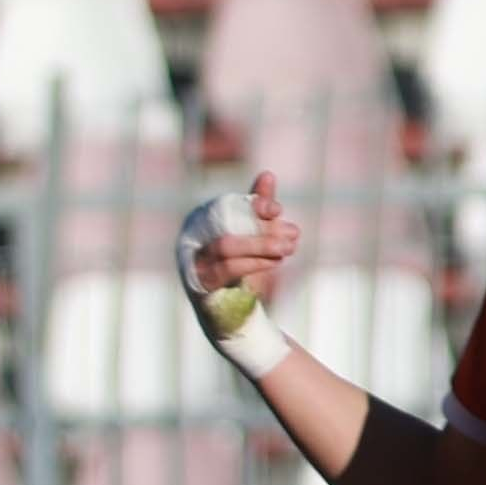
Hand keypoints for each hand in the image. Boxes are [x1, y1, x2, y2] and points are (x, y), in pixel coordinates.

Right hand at [182, 167, 300, 304]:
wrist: (228, 310)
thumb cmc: (240, 265)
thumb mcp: (250, 234)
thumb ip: (257, 207)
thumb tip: (268, 174)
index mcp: (201, 218)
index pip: (226, 205)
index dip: (253, 205)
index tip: (278, 211)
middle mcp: (191, 236)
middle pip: (227, 224)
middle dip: (262, 227)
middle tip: (294, 233)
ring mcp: (193, 259)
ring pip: (226, 246)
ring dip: (261, 245)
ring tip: (289, 247)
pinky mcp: (200, 283)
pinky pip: (227, 269)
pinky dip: (254, 263)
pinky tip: (276, 261)